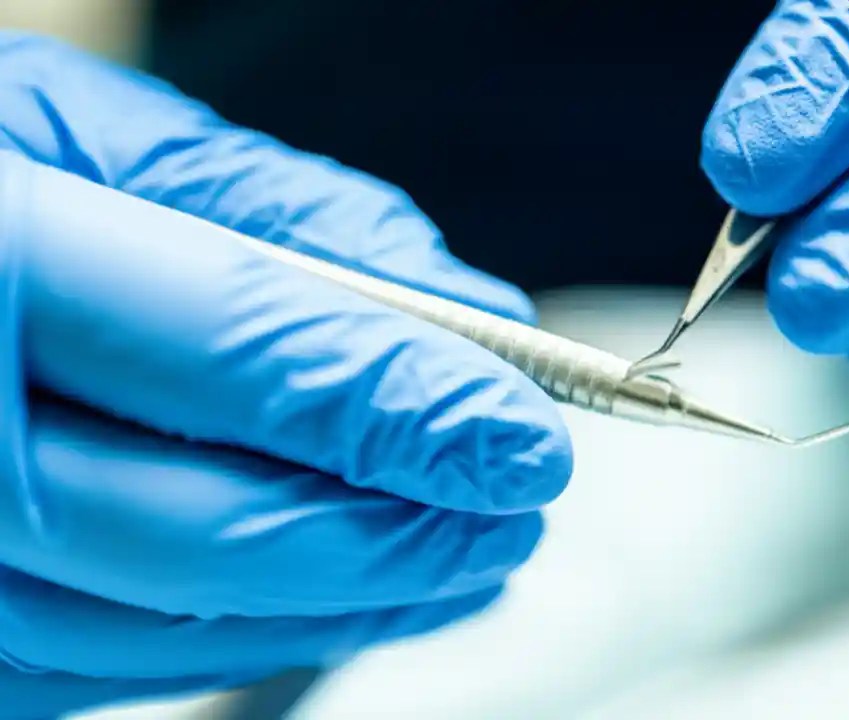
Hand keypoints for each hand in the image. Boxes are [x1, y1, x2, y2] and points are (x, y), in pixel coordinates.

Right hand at [0, 33, 570, 718]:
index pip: (248, 358)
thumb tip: (474, 315)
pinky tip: (353, 590)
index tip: (528, 440)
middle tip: (517, 504)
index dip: (410, 412)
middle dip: (406, 536)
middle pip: (219, 533)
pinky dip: (265, 629)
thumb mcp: (93, 133)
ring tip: (468, 555)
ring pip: (181, 625)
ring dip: (356, 600)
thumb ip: (288, 221)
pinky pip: (125, 667)